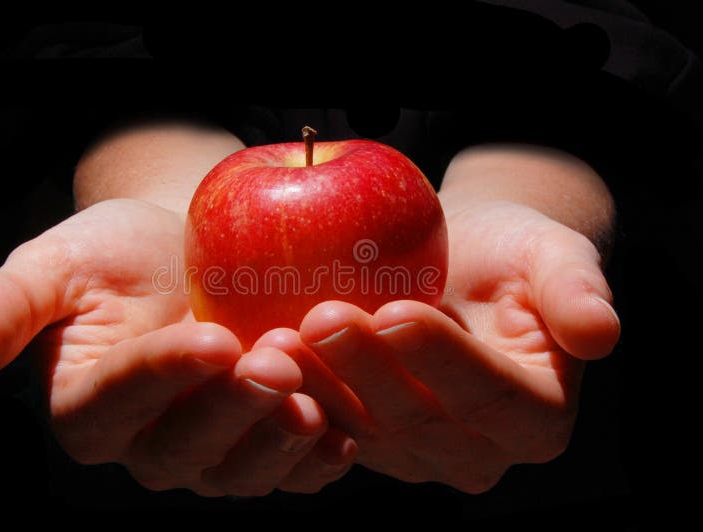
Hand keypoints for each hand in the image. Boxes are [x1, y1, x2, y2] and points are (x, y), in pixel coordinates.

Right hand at [0, 199, 356, 495]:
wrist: (185, 255)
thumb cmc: (118, 255)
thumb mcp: (57, 263)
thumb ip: (10, 303)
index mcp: (88, 405)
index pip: (119, 399)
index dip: (164, 375)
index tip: (212, 340)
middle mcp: (146, 442)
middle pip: (186, 446)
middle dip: (233, 409)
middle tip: (278, 363)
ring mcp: (208, 450)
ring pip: (240, 469)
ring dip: (279, 440)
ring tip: (313, 398)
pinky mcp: (259, 442)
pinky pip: (287, 469)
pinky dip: (316, 460)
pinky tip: (346, 435)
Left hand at [259, 200, 619, 492]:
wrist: (461, 264)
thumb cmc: (510, 252)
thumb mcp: (555, 253)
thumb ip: (577, 291)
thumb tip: (600, 333)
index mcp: (535, 417)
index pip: (490, 394)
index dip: (442, 359)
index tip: (396, 310)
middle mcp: (478, 451)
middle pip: (419, 420)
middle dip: (368, 371)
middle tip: (321, 317)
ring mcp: (417, 455)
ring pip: (365, 429)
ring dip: (319, 387)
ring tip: (277, 341)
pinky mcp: (368, 441)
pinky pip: (330, 422)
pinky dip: (298, 393)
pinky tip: (263, 354)